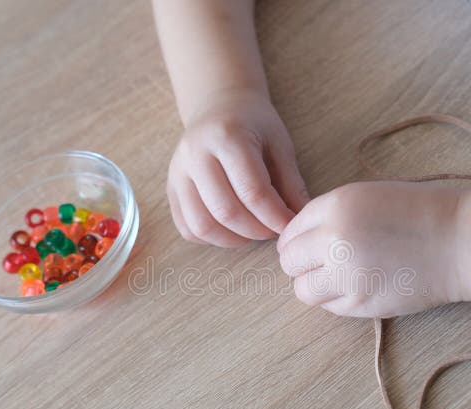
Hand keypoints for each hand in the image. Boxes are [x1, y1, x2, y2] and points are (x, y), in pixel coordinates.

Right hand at [167, 90, 309, 246]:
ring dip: (233, 240)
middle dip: (256, 231)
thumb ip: (291, 182)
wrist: (219, 106)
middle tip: (273, 230)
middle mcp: (195, 154)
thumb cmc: (254, 125)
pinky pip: (188, 228)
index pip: (252, 191)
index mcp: (226, 137)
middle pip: (225, 211)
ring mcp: (178, 173)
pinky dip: (212, 239)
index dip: (275, 216)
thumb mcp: (279, 144)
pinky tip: (232, 231)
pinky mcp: (171, 189)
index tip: (290, 226)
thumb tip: (300, 219)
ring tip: (253, 232)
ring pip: (202, 225)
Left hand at [277, 181, 463, 317]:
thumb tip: (301, 239)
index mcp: (336, 205)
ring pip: (303, 290)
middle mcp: (334, 239)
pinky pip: (329, 307)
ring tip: (338, 278)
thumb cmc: (420, 213)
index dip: (298, 240)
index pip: (291, 229)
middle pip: (290, 261)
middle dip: (301, 263)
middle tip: (322, 263)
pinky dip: (337, 300)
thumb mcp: (368, 196)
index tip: (309, 246)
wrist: (461, 241)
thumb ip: (331, 214)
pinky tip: (359, 287)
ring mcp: (346, 275)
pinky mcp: (361, 304)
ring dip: (315, 285)